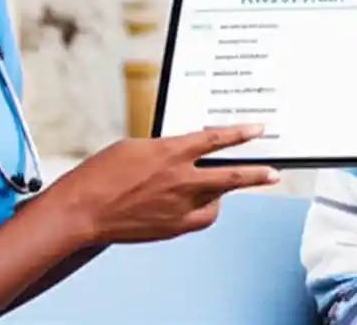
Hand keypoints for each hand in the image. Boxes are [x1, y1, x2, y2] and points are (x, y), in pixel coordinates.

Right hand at [44, 124, 278, 244]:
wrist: (83, 210)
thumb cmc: (102, 174)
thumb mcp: (136, 147)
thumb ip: (166, 149)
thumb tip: (184, 152)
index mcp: (170, 152)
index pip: (216, 139)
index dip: (240, 134)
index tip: (257, 130)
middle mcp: (180, 179)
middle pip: (230, 176)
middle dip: (256, 174)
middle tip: (273, 172)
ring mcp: (179, 206)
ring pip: (217, 201)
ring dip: (222, 194)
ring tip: (219, 190)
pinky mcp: (173, 227)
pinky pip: (201, 219)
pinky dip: (204, 211)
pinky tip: (196, 206)